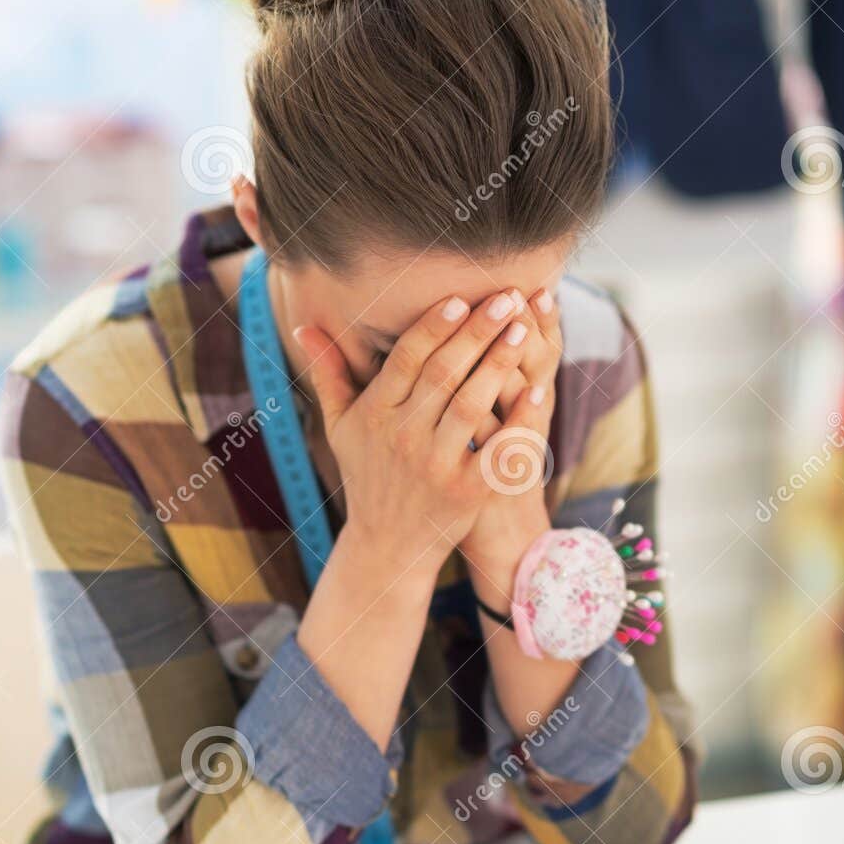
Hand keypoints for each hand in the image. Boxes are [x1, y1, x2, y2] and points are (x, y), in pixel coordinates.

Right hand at [294, 289, 546, 590]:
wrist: (388, 545)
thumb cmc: (367, 475)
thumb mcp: (341, 427)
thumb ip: (329, 374)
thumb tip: (303, 326)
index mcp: (375, 415)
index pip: (406, 360)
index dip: (433, 327)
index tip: (460, 298)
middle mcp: (402, 438)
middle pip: (443, 374)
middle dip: (477, 333)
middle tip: (507, 298)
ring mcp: (436, 466)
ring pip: (471, 405)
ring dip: (499, 364)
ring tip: (523, 330)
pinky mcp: (467, 492)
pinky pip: (497, 449)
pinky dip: (520, 419)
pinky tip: (540, 389)